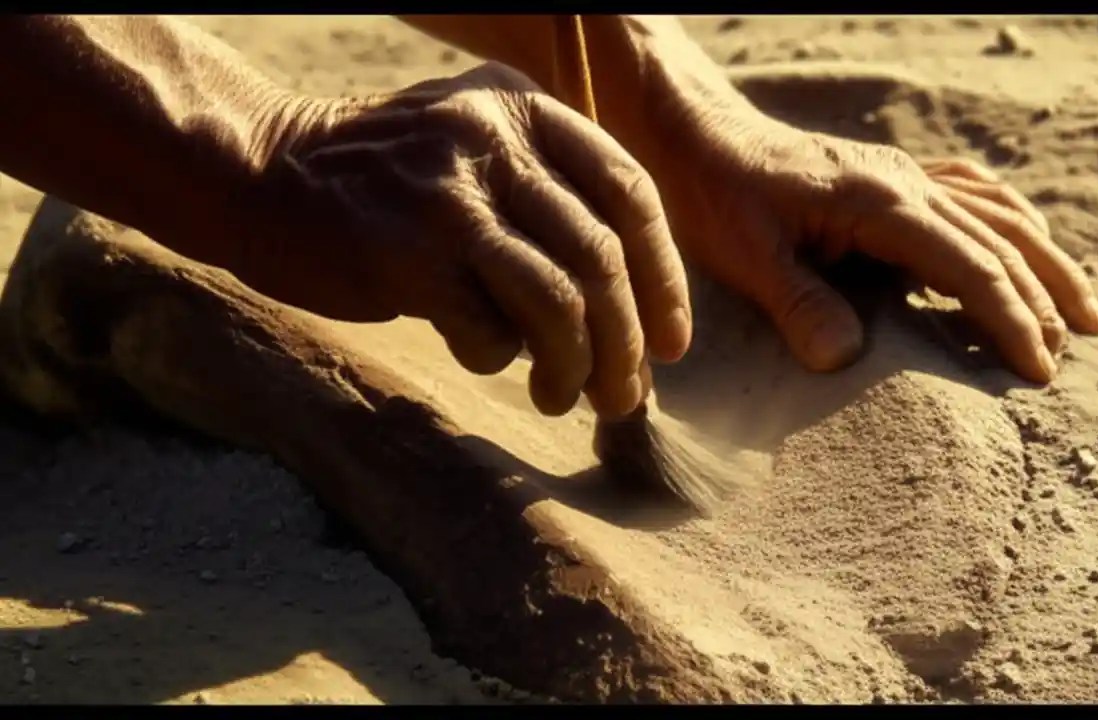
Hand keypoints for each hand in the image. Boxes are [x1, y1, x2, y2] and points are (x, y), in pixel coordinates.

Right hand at [239, 63, 690, 417]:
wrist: (258, 175)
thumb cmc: (384, 187)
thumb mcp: (473, 154)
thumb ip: (548, 205)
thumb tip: (629, 319)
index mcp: (524, 110)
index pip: (630, 193)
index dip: (664, 278)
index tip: (673, 343)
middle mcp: (495, 140)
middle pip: (602, 257)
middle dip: (626, 345)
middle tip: (625, 399)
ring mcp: (451, 195)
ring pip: (559, 301)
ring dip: (575, 368)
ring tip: (561, 398)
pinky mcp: (408, 253)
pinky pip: (490, 331)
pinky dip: (498, 357)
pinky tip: (481, 353)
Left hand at [633, 102, 1097, 382]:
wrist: (702, 136)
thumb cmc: (716, 195)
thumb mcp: (743, 255)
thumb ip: (796, 303)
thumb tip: (845, 359)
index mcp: (883, 204)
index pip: (971, 265)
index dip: (1011, 319)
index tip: (1040, 370)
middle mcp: (909, 183)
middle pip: (1003, 240)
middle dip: (1044, 299)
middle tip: (1070, 357)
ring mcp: (906, 175)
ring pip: (1002, 214)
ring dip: (1047, 262)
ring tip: (1084, 313)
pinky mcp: (894, 176)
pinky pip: (976, 194)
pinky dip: (1012, 224)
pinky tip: (1027, 245)